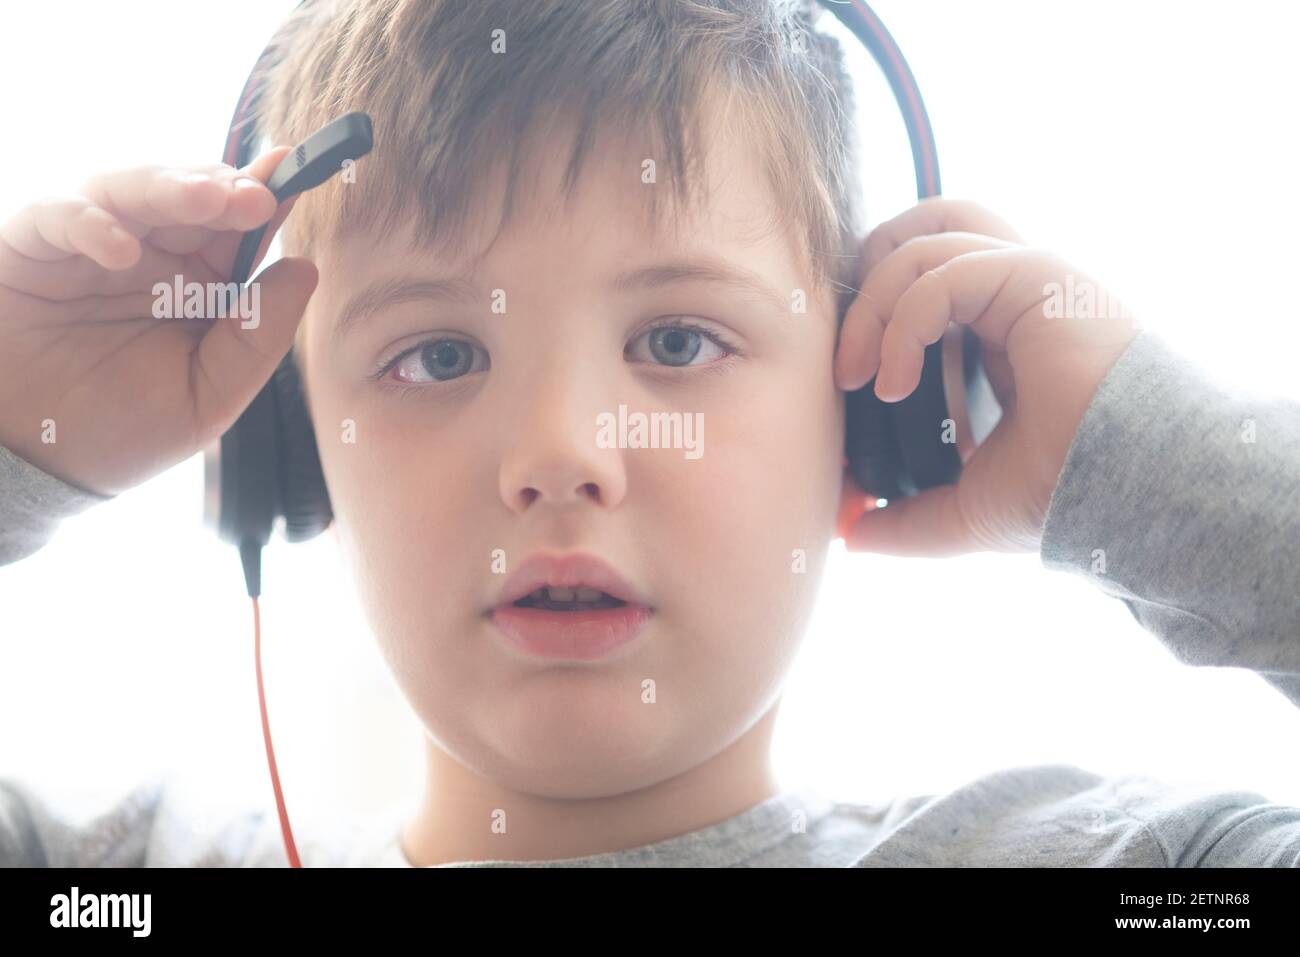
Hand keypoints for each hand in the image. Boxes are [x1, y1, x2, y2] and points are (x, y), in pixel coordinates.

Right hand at [0, 147, 317, 496]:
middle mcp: (150, 254)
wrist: (39, 464)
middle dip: (225, 188)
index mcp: (200, 283)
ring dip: (170, 188)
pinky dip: (89, 222)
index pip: (237, 230)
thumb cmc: (125, 431)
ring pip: (131, 190)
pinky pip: (58, 215)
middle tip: (256, 196)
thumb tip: (305, 269)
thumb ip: (257, 338)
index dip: (264, 201)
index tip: (294, 178)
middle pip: (189, 196)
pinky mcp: (33, 248)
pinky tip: (122, 250)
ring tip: (210, 200)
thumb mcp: (208, 396)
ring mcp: (91, 245)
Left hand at [834, 198, 1140, 555]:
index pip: (924, 273)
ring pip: (922, 246)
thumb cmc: (1064, 495)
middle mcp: (1014, 293)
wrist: (1125, 497)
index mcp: (1000, 329)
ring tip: (858, 378)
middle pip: (922, 228)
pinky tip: (893, 384)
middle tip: (844, 363)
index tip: (846, 384)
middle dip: (865, 278)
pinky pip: (944, 274)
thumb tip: (849, 533)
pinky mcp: (1036, 276)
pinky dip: (902, 324)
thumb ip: (905, 517)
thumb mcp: (964, 510)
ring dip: (872, 308)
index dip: (872, 308)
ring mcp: (1027, 277)